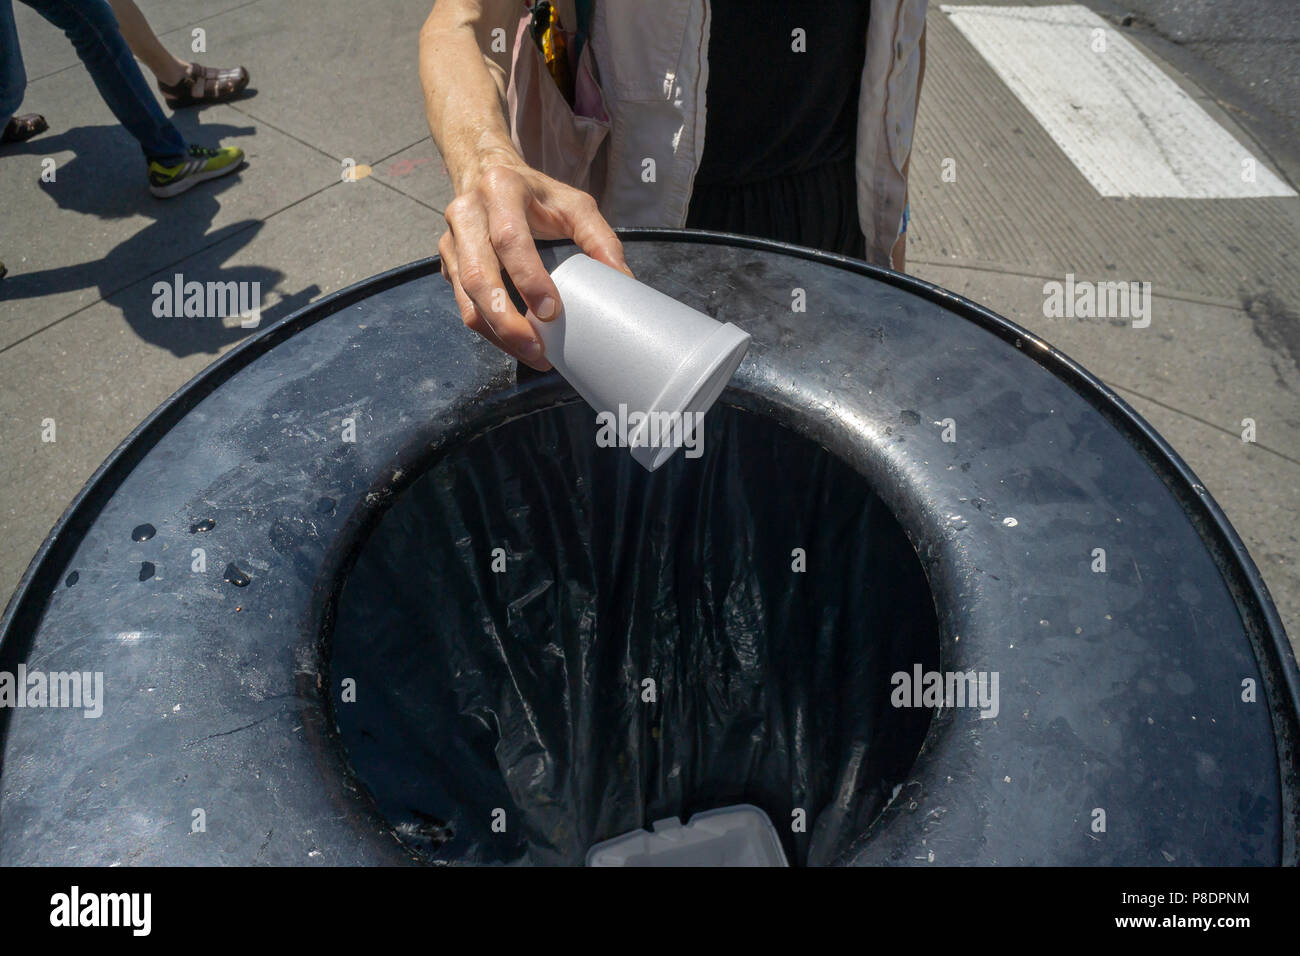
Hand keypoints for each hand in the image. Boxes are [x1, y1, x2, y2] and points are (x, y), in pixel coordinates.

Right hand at [438, 160, 631, 369]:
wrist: (486, 173)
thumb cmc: (538, 195)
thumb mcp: (574, 205)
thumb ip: (600, 239)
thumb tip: (624, 282)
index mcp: (501, 190)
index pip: (509, 239)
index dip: (528, 278)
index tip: (552, 312)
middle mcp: (467, 213)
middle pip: (476, 275)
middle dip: (506, 320)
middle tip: (538, 350)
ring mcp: (451, 241)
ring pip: (465, 298)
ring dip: (497, 334)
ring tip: (531, 355)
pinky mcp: (447, 264)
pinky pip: (463, 305)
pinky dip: (489, 330)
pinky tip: (515, 344)